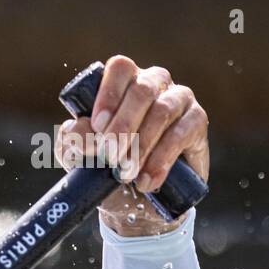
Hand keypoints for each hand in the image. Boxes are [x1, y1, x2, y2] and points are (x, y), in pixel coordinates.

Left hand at [55, 54, 209, 236]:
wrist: (137, 201)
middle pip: (142, 89)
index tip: (97, 126)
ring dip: (140, 145)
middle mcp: (154, 83)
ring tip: (125, 173)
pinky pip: (181, 133)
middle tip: (110, 156)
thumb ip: (71, 139)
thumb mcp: (79, 156)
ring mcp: (178, 99)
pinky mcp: (197, 122)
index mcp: (123, 83)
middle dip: (122, 126)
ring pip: (162, 111)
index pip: (120, 68)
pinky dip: (160, 160)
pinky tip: (147, 181)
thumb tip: (77, 127)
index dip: (108, 94)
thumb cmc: (106, 168)